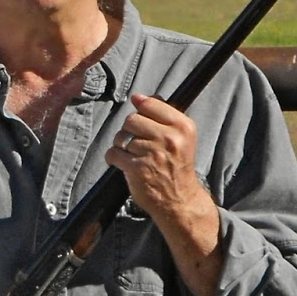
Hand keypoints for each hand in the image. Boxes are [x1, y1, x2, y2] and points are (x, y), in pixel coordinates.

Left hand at [105, 94, 217, 230]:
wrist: (179, 199)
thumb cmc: (176, 165)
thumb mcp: (181, 137)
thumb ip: (162, 114)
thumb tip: (139, 97)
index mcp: (183, 127)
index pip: (150, 104)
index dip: (141, 109)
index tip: (141, 119)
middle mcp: (170, 138)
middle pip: (132, 119)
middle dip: (129, 129)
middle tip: (138, 142)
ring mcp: (153, 153)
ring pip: (121, 136)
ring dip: (122, 145)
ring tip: (134, 155)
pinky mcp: (137, 168)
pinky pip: (113, 153)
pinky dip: (113, 158)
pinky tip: (124, 163)